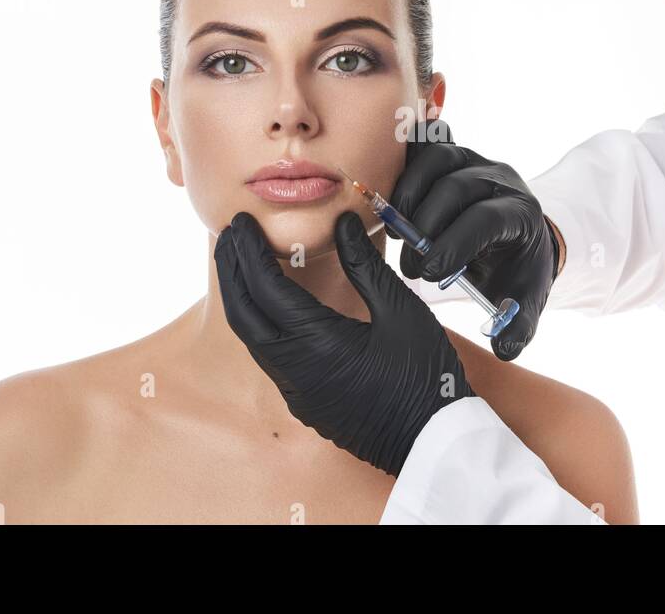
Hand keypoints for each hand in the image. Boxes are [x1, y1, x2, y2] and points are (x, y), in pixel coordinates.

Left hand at [215, 210, 474, 475]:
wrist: (434, 443)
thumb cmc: (426, 379)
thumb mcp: (401, 312)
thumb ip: (366, 267)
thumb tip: (343, 224)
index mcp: (316, 344)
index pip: (264, 288)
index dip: (249, 251)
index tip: (241, 222)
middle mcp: (295, 370)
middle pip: (243, 313)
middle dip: (232, 270)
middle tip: (231, 235)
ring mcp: (297, 392)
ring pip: (252, 338)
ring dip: (243, 298)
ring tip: (245, 262)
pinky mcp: (305, 403)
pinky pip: (269, 357)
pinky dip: (260, 322)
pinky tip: (273, 305)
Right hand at [388, 120, 559, 361]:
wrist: (519, 237)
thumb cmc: (516, 270)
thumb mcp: (524, 301)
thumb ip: (518, 326)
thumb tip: (503, 346)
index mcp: (521, 214)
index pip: (486, 218)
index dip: (454, 242)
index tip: (429, 272)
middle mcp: (499, 179)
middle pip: (457, 187)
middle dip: (426, 226)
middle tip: (409, 264)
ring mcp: (473, 161)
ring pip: (438, 158)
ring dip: (409, 193)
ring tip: (395, 232)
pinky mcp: (449, 154)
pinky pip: (423, 144)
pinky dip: (402, 165)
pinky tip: (387, 197)